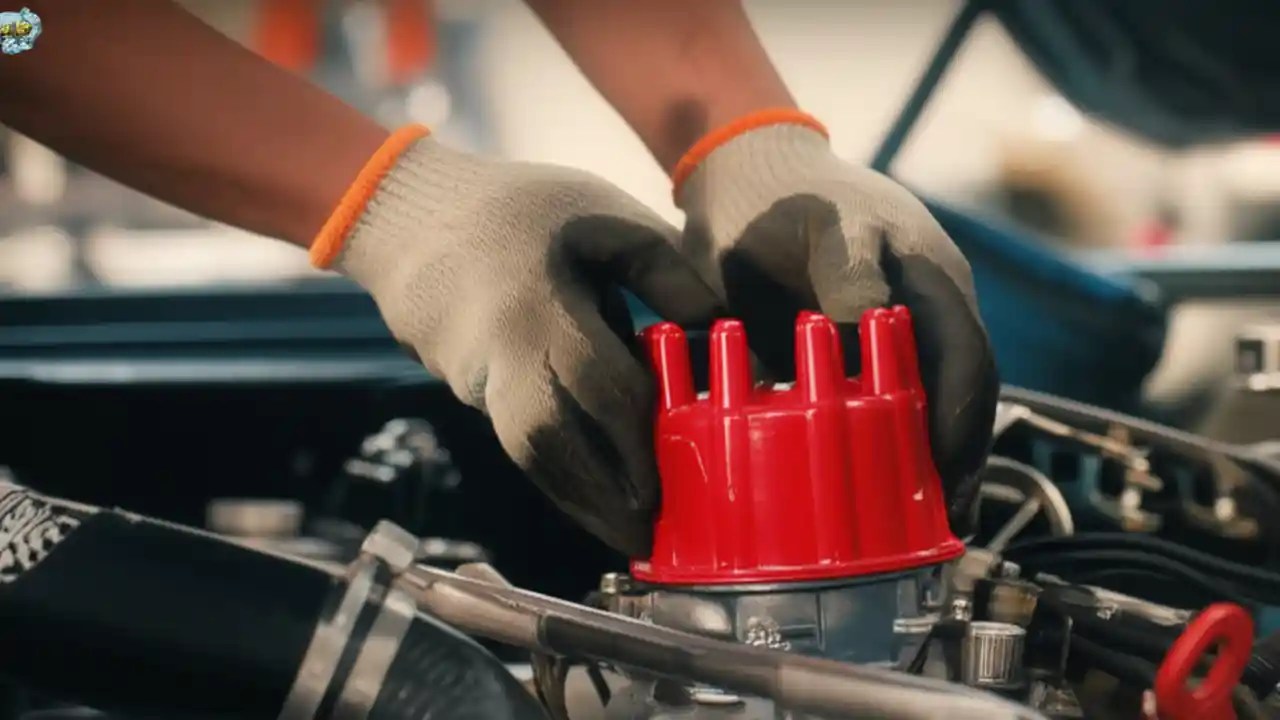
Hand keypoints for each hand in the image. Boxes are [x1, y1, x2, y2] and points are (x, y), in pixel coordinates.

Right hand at [316, 127, 721, 555]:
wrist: (402, 213)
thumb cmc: (519, 207)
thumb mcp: (603, 218)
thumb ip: (668, 272)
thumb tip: (727, 330)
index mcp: (539, 305)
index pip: (598, 387)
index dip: (637, 441)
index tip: (670, 483)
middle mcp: (498, 353)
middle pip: (550, 444)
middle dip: (598, 499)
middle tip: (644, 540)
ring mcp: (470, 377)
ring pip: (526, 453)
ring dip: (575, 498)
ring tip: (622, 531)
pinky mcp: (460, 387)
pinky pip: (513, 436)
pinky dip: (554, 468)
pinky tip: (589, 489)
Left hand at [673, 111, 998, 533]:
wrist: (741, 172)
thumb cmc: (780, 195)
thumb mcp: (821, 224)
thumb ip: (848, 275)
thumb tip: (871, 334)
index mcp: (933, 279)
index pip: (969, 365)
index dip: (963, 427)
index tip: (947, 483)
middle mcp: (924, 311)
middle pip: (957, 397)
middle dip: (953, 461)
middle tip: (941, 525)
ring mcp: (891, 332)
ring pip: (922, 405)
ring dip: (920, 462)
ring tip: (913, 528)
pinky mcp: (851, 350)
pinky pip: (877, 403)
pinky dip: (876, 445)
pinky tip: (862, 487)